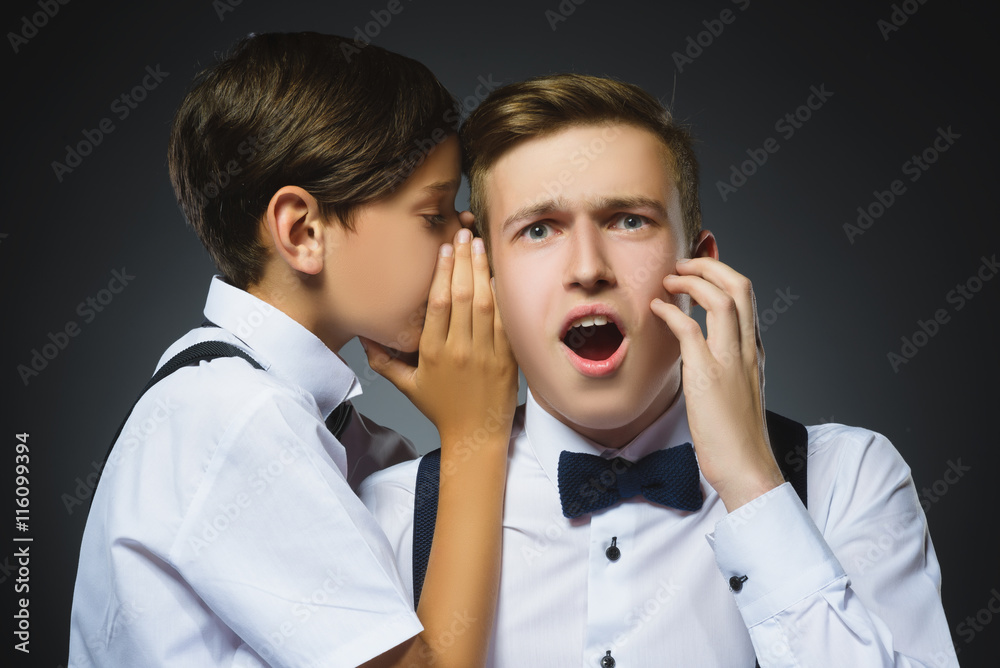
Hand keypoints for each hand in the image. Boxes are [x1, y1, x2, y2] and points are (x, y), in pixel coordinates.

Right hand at [361, 226, 517, 446]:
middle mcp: (460, 350)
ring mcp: (486, 353)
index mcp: (434, 353)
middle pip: (464, 296)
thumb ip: (384, 361)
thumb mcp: (408, 386)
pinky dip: (504, 296)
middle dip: (463, 260)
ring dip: (483, 270)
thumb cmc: (442, 410)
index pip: (439, 304)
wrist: (476, 436)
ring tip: (479, 244)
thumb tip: (364, 339)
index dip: (442, 272)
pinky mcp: (508, 358)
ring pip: (486, 304)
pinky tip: (499, 274)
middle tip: (463, 233)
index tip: (443, 247)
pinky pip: (507, 321)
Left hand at [650, 257, 783, 511]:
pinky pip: (691, 331)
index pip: (745, 295)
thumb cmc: (735, 435)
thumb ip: (724, 363)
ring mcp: (730, 361)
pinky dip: (672, 313)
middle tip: (682, 264)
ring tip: (669, 279)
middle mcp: (747, 349)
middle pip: (739, 286)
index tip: (697, 268)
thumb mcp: (734, 389)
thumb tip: (699, 346)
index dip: (721, 273)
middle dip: (709, 266)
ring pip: (721, 300)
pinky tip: (657, 309)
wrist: (745, 467)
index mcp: (753, 350)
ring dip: (692, 281)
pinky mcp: (709, 377)